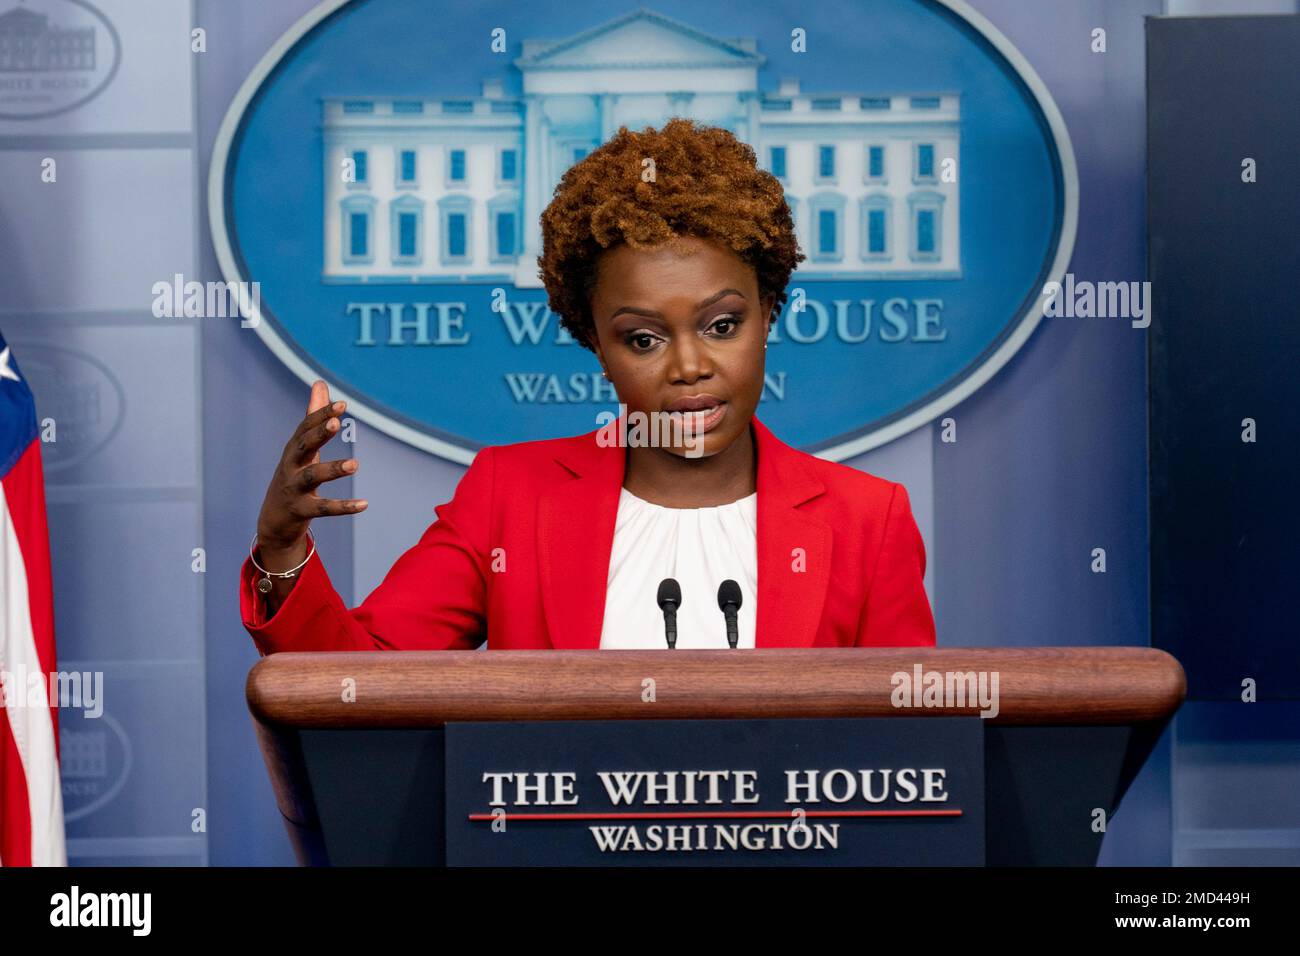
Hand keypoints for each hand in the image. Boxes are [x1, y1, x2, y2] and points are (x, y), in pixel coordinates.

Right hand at [255, 379, 367, 555]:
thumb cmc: (293, 476)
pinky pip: (324, 508)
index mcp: (293, 449)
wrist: (274, 519)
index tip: (342, 404)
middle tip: (336, 423)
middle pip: (303, 447)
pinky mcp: (301, 510)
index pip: (306, 428)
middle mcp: (290, 466)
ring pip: (312, 477)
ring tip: (355, 464)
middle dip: (317, 434)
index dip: (322, 415)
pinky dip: (343, 507)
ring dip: (332, 470)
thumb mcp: (302, 447)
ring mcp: (294, 489)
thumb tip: (320, 383)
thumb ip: (314, 417)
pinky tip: (364, 504)